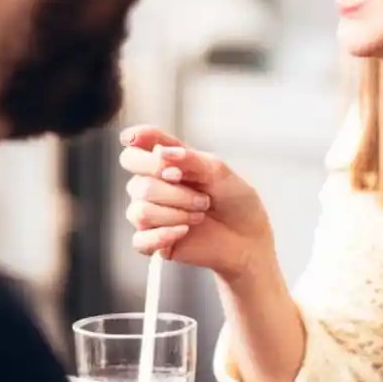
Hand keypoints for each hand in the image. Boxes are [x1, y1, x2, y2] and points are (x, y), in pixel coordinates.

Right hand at [119, 125, 275, 282]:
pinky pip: (140, 239)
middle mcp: (151, 187)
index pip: (134, 152)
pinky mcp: (153, 242)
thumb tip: (162, 152)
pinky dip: (164, 235)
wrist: (249, 237)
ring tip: (200, 214)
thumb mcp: (218, 171)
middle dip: (173, 192)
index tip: (133, 139)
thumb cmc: (234, 199)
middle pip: (138, 184)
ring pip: (140, 212)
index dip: (134, 143)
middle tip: (203, 198)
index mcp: (163, 165)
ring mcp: (150, 215)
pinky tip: (184, 231)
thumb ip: (190, 159)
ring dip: (176, 213)